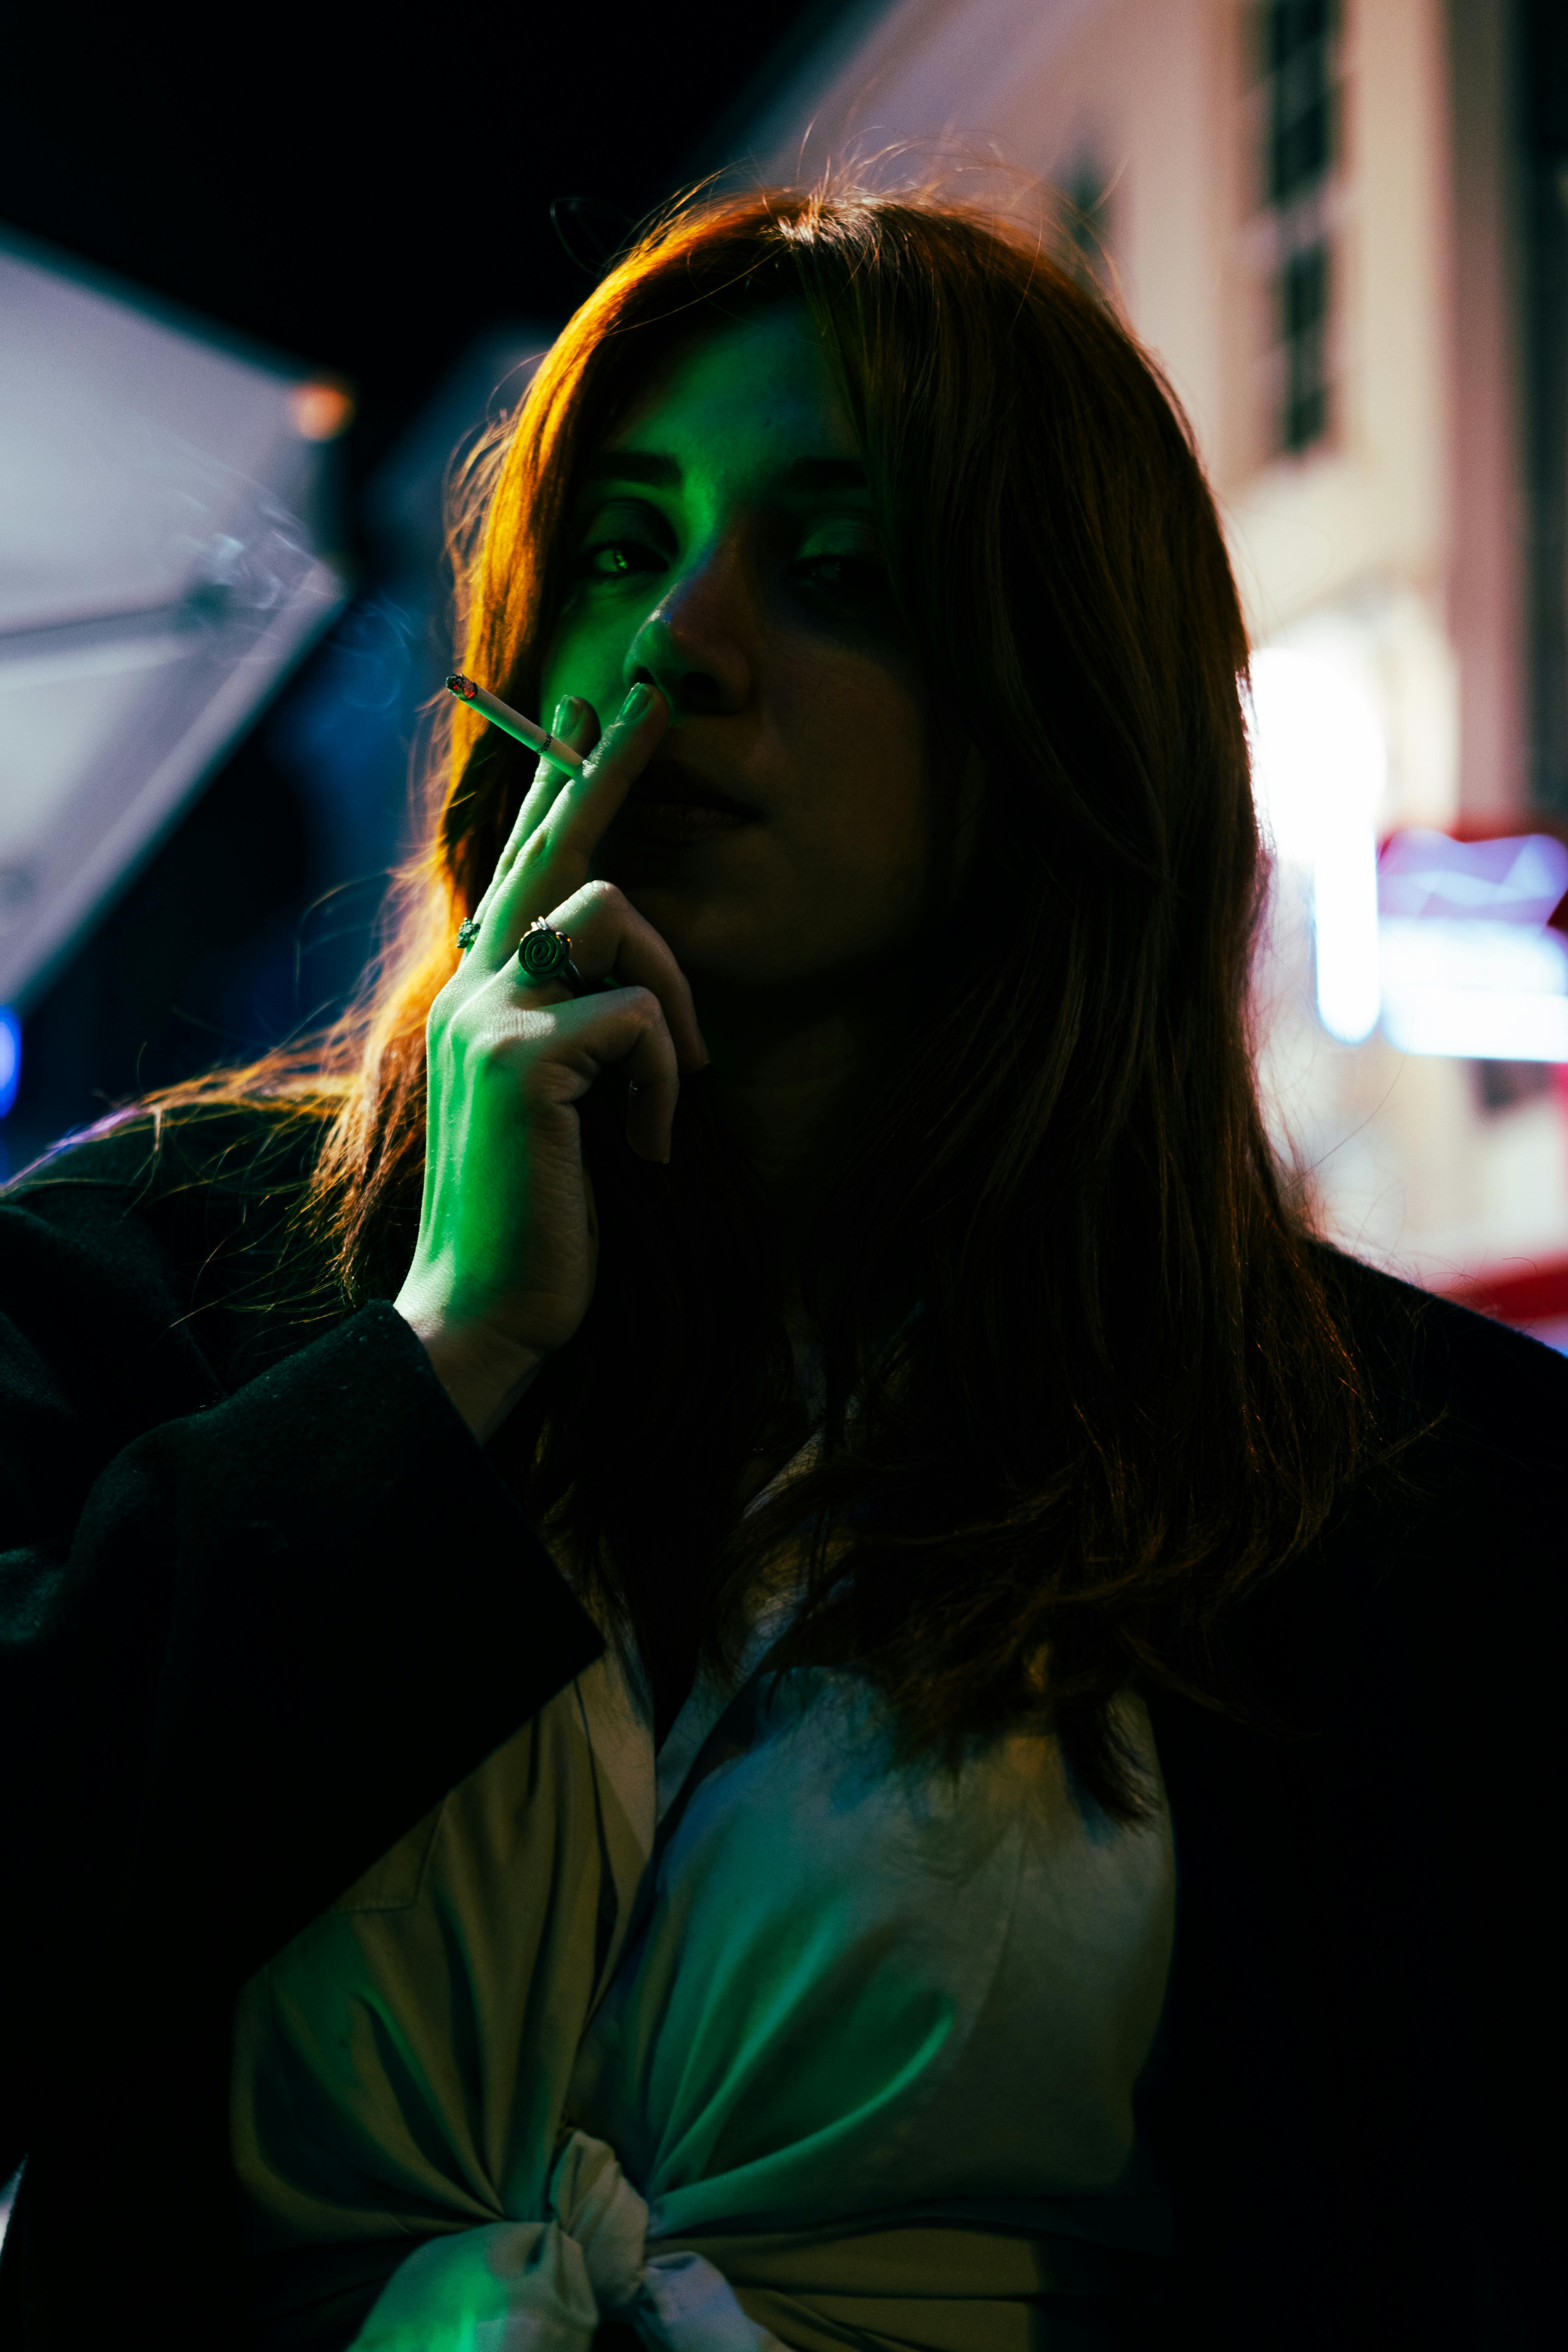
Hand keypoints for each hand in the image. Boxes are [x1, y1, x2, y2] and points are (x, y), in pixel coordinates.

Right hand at [394, 683, 707, 1438]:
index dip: (552, 790)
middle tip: (648, 701)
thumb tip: (626, 974)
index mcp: (480, 993)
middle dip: (602, 768)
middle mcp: (473, 986)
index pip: (521, 869)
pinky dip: (663, 1085)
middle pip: (550, 847)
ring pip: (612, 916)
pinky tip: (646, 1147)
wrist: (486, 1303)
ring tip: (666, 1087)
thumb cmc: (536, 1209)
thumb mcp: (554, 1100)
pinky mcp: (524, 1056)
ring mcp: (489, 1013)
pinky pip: (639, 1020)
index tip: (579, 713)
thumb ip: (570, 1025)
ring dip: (669, 995)